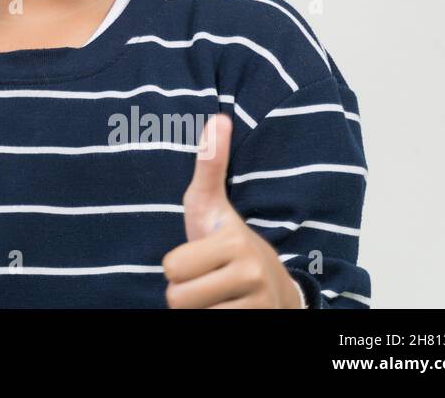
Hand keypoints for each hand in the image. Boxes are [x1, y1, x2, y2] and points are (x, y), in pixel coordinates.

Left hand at [162, 113, 302, 307]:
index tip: (198, 256)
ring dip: (197, 308)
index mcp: (234, 242)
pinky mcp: (260, 322)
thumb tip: (218, 118)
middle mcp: (251, 273)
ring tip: (214, 294)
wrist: (274, 287)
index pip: (170, 268)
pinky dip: (210, 320)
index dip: (175, 266)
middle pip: (177, 296)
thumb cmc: (229, 241)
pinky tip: (225, 308)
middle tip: (204, 278)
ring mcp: (258, 303)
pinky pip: (209, 326)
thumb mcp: (213, 204)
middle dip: (183, 291)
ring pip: (191, 314)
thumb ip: (209, 165)